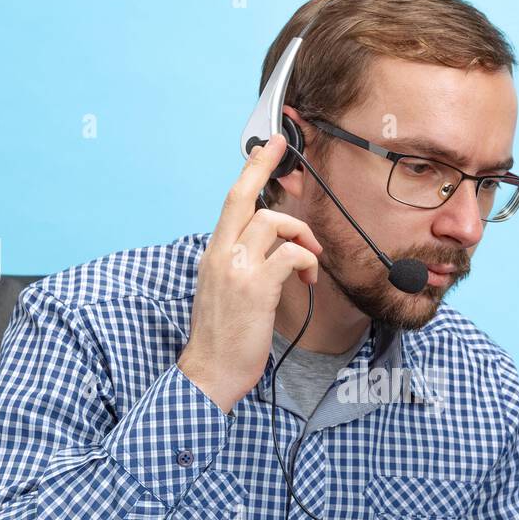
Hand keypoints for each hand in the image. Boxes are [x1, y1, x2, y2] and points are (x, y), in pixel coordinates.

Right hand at [176, 133, 322, 412]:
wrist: (210, 371)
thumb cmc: (221, 338)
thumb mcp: (223, 292)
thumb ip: (240, 266)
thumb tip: (268, 251)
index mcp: (213, 254)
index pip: (230, 202)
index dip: (250, 170)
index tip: (267, 148)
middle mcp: (220, 254)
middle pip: (243, 197)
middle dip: (264, 166)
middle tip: (283, 149)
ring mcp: (236, 268)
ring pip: (273, 222)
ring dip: (300, 235)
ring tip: (308, 261)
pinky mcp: (256, 287)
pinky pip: (289, 253)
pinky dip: (305, 260)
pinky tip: (307, 277)